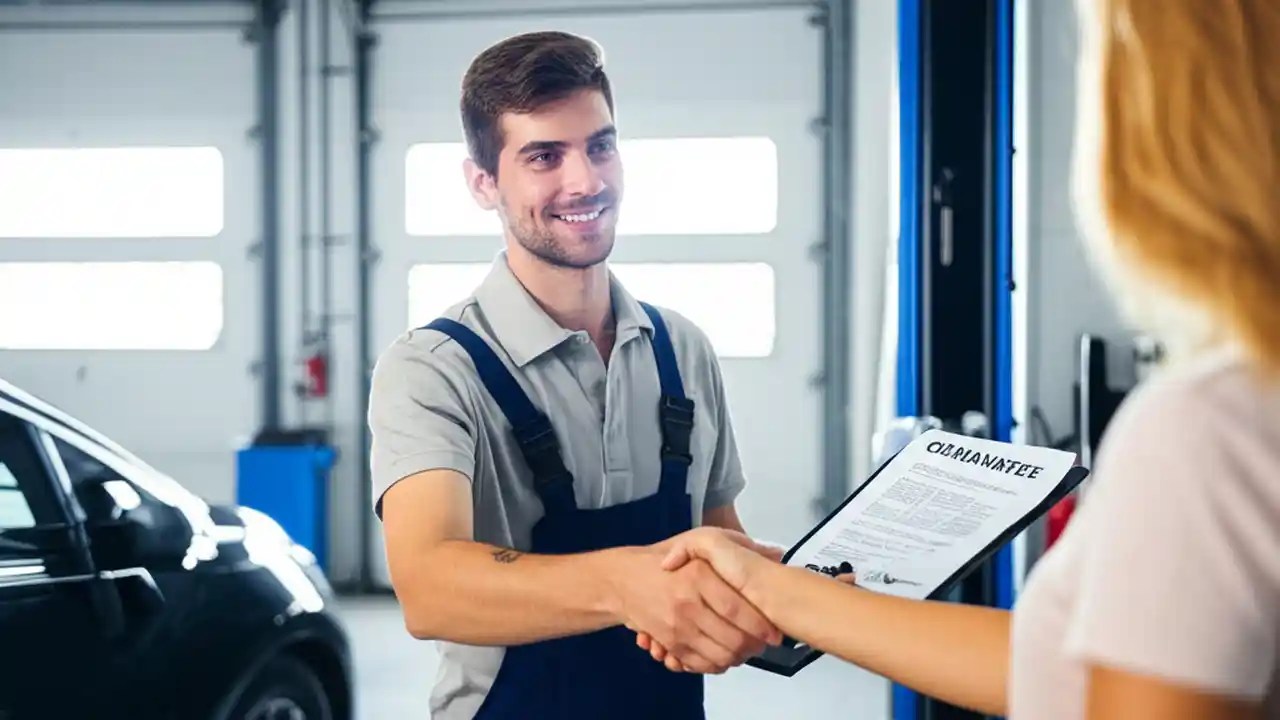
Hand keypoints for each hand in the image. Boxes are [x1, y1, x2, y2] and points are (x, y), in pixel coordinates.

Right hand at [637, 530, 856, 668]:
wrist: (624, 579)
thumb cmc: (665, 558)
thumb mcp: (700, 539)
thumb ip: (738, 545)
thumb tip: (774, 552)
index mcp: (698, 576)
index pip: (738, 610)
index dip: (761, 625)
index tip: (773, 631)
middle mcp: (687, 603)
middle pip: (732, 638)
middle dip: (754, 647)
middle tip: (762, 644)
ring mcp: (676, 626)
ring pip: (718, 656)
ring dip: (738, 658)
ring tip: (746, 651)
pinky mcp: (668, 642)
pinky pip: (699, 664)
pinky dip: (716, 665)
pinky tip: (723, 656)